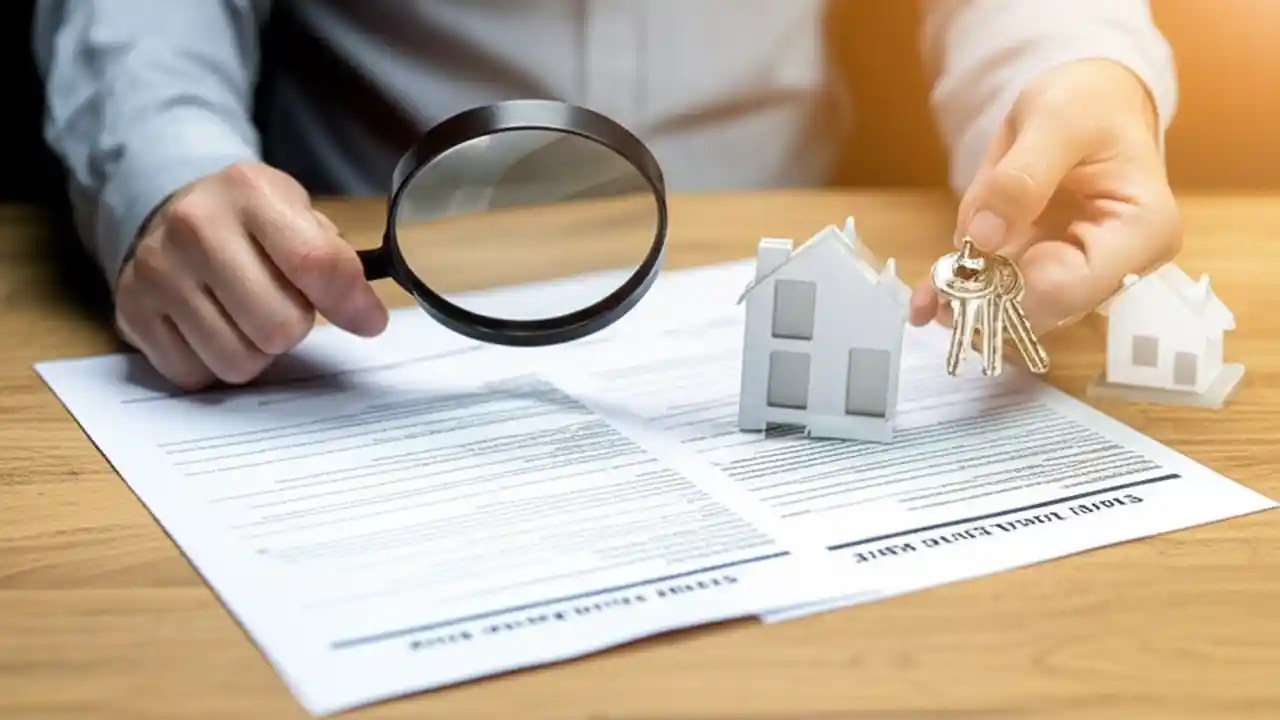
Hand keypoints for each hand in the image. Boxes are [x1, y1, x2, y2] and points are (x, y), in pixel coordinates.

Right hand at [114, 162, 387, 389]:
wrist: (168, 214)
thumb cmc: (250, 223)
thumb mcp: (297, 214)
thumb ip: (336, 261)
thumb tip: (365, 317)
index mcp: (250, 191)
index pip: (317, 263)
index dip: (351, 303)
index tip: (368, 320)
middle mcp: (195, 225)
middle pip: (279, 327)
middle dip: (295, 327)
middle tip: (285, 306)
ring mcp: (157, 270)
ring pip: (238, 361)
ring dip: (256, 352)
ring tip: (246, 317)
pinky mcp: (131, 310)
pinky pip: (195, 374)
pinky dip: (213, 363)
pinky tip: (211, 327)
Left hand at [909, 59, 1181, 334]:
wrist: (1089, 103)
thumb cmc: (1088, 103)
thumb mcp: (1054, 121)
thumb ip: (1021, 177)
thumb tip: (982, 237)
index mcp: (1142, 231)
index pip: (1075, 287)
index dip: (1017, 288)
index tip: (967, 267)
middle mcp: (1119, 267)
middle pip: (1046, 309)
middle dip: (986, 304)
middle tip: (931, 296)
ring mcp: (1081, 275)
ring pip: (1019, 310)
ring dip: (968, 305)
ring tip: (925, 298)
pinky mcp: (1045, 272)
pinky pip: (1002, 294)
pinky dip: (963, 295)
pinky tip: (926, 300)